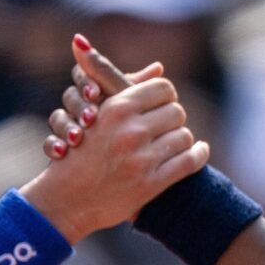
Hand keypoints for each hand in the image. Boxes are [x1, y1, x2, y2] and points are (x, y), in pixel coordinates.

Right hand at [22, 36, 208, 239]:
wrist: (66, 199)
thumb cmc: (78, 151)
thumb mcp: (94, 112)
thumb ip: (123, 84)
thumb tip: (159, 65)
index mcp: (116, 108)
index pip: (163, 88)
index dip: (164, 97)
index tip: (161, 106)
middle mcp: (130, 132)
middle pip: (177, 112)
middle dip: (173, 119)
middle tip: (168, 127)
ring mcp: (141, 160)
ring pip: (185, 137)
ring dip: (183, 140)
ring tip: (177, 143)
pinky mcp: (150, 185)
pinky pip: (190, 161)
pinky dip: (199, 155)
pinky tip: (198, 152)